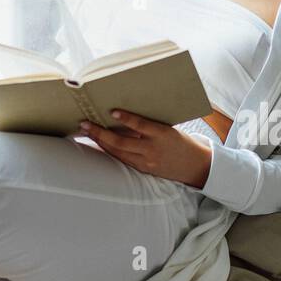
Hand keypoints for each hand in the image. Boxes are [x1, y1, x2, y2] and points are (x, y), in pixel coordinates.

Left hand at [79, 109, 212, 187]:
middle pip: (122, 142)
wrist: (195, 166)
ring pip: (118, 152)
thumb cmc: (181, 142)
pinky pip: (122, 159)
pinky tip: (100, 143)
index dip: (126, 118)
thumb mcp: (169, 129)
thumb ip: (149, 125)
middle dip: (100, 133)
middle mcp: (153, 150)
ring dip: (101, 142)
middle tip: (85, 123)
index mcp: (163, 135)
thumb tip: (125, 116)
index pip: (141, 126)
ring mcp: (147, 162)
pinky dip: (110, 150)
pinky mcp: (144, 169)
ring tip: (88, 132)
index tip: (112, 111)